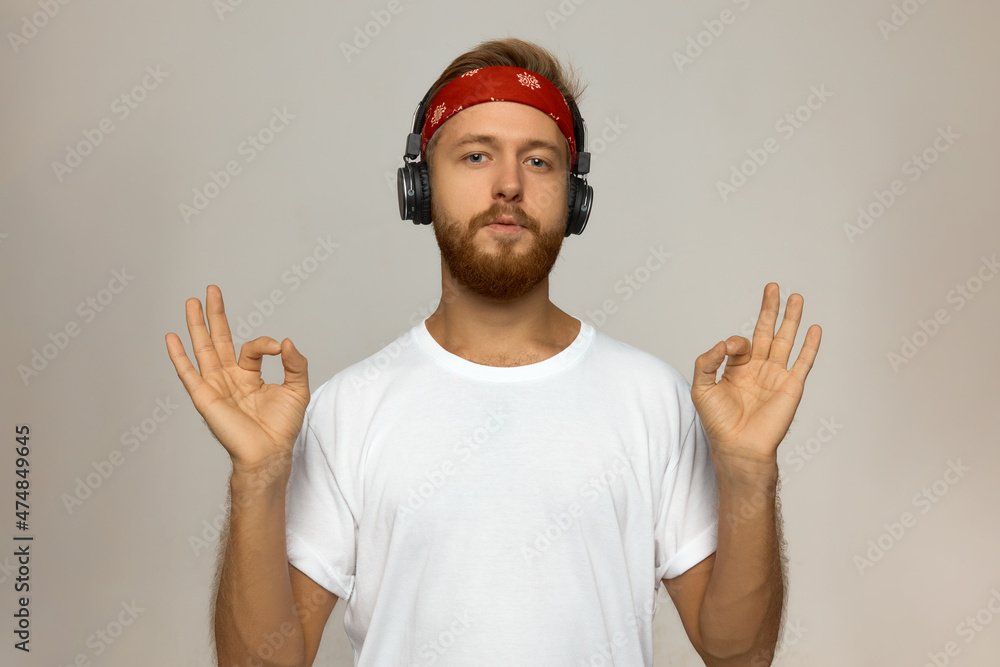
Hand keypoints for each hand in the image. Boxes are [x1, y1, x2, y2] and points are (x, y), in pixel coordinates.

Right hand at [165, 285, 309, 477]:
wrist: (269, 452)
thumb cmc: (282, 427)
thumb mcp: (297, 389)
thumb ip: (296, 363)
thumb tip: (286, 341)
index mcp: (250, 376)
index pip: (252, 348)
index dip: (265, 343)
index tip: (279, 347)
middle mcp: (230, 378)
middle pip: (219, 340)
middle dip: (215, 315)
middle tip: (212, 290)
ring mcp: (215, 386)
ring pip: (203, 350)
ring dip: (196, 326)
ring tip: (191, 302)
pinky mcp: (205, 397)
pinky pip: (188, 373)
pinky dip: (178, 356)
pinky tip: (171, 338)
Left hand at [691, 283, 820, 468]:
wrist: (739, 447)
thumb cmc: (719, 423)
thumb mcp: (702, 388)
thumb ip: (707, 362)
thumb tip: (723, 343)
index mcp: (737, 370)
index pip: (739, 343)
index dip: (734, 342)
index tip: (728, 350)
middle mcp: (758, 370)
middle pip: (766, 332)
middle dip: (770, 309)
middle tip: (773, 287)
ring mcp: (776, 376)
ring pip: (786, 340)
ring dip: (791, 319)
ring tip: (796, 297)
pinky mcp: (791, 386)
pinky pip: (803, 362)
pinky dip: (810, 346)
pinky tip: (814, 329)